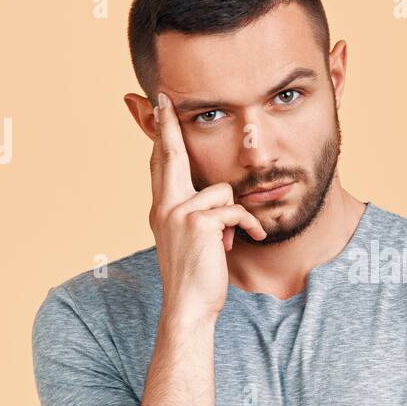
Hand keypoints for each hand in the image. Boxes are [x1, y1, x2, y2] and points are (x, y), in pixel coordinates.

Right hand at [149, 91, 265, 319]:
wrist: (189, 306)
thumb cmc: (196, 277)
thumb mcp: (190, 240)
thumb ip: (197, 214)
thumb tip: (218, 198)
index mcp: (161, 209)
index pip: (160, 164)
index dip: (160, 135)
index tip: (158, 108)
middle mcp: (165, 206)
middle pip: (170, 155)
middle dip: (168, 125)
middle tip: (165, 98)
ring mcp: (179, 212)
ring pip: (222, 190)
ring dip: (234, 215)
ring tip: (230, 239)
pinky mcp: (199, 222)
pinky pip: (235, 210)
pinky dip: (247, 225)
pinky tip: (248, 240)